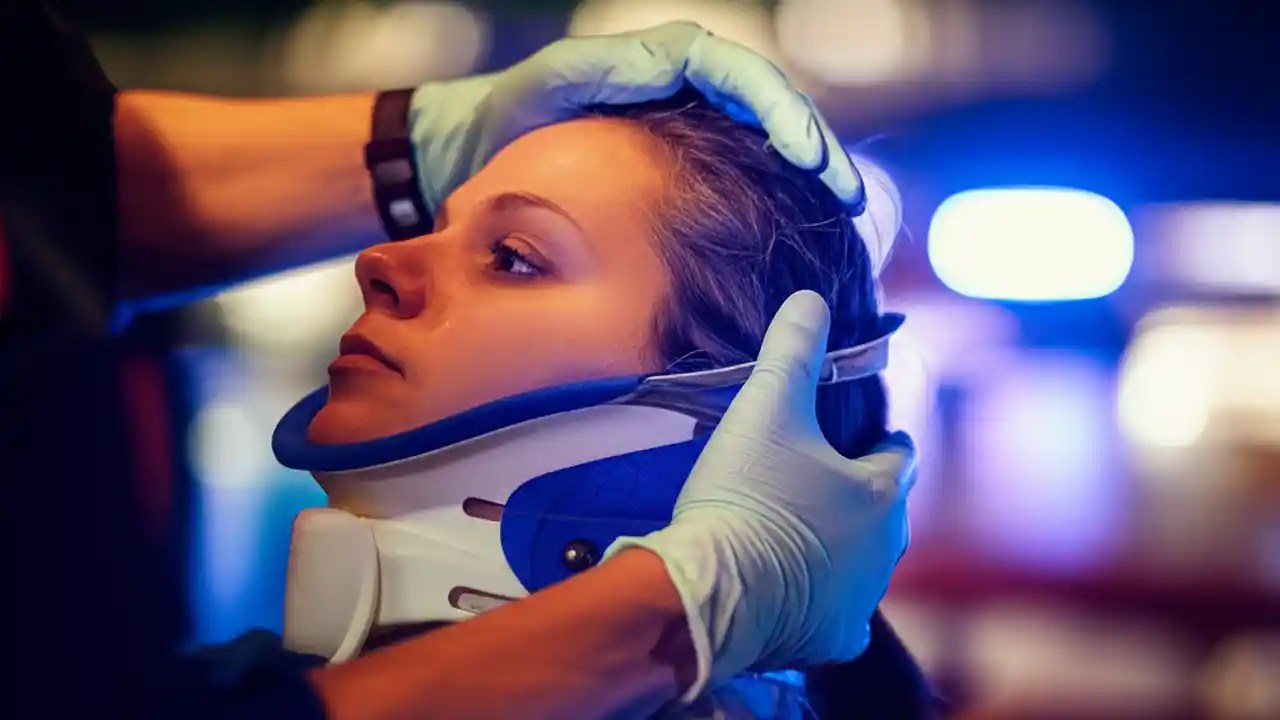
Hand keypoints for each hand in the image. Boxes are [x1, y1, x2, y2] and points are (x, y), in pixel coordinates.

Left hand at [407, 21, 862, 213]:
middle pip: (774, 108)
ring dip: (812, 173)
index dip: (785, 113)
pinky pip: (747, 171)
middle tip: (849, 196)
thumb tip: (675, 65)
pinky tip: (801, 226)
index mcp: (671, 60)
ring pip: (770, 142)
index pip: (746, 77)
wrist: (488, 146)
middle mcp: (694, 85)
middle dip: (818, 148)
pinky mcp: (691, 162)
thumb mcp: (558, 78)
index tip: (808, 158)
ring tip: (843, 213)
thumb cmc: (518, 112)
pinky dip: (780, 195)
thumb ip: (612, 67)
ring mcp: (696, 124)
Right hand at [606, 291, 916, 699]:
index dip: (876, 439)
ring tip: (789, 532)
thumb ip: (792, 350)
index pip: (900, 454)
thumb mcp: (767, 408)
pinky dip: (820, 601)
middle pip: (884, 510)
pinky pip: (838, 615)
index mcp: (882, 492)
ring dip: (838, 546)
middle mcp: (888, 549)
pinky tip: (789, 588)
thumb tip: (811, 299)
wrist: (714, 589)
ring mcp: (863, 598)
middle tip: (807, 482)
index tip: (847, 436)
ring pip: (862, 562)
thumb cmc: (747, 494)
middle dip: (856, 494)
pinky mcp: (835, 638)